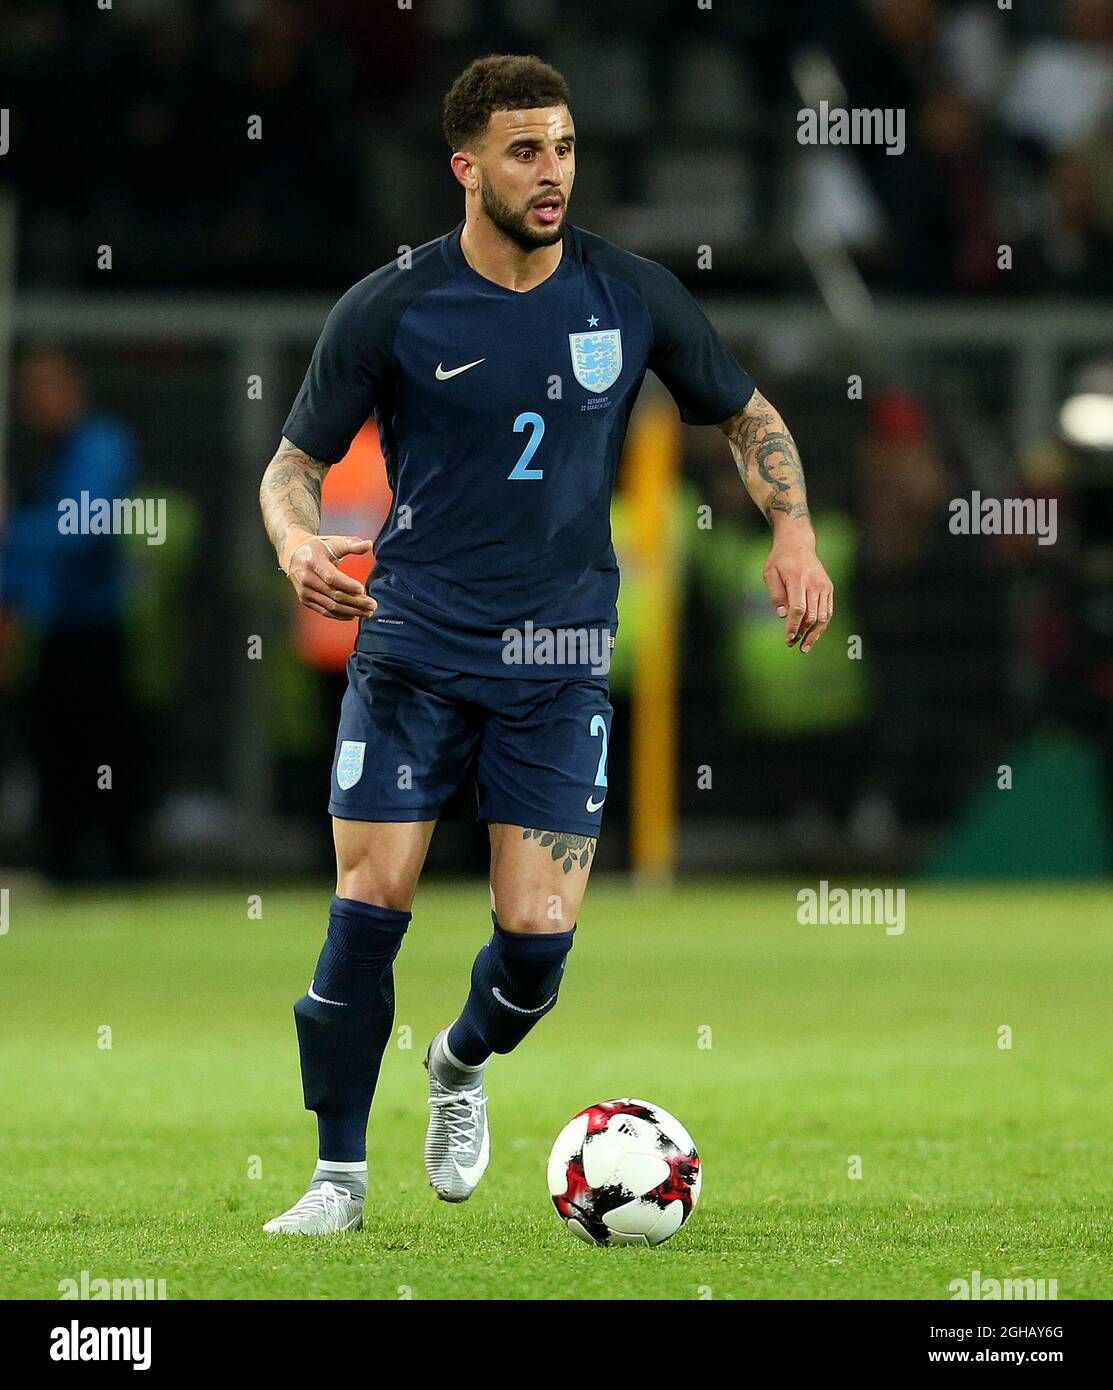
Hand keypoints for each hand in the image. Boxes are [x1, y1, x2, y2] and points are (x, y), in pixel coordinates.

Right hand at [282, 533, 376, 619]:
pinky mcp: (306, 600)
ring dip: (351, 611)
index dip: (347, 585)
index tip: (363, 590)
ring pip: (330, 606)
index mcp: (313, 562)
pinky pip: (325, 611)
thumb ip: (351, 544)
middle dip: (356, 602)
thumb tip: (369, 544)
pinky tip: (354, 615)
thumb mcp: (332, 542)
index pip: (331, 577)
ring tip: (368, 612)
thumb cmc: (317, 548)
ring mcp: (305, 592)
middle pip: (334, 595)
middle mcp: (306, 579)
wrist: (293, 555)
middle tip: (373, 605)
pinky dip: (340, 615)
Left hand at [762, 525, 833, 652]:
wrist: (798, 543)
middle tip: (791, 644)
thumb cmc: (780, 559)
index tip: (788, 638)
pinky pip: (828, 611)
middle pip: (812, 615)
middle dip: (802, 633)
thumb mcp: (770, 573)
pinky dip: (822, 625)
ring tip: (804, 646)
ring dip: (814, 634)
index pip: (798, 608)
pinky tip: (813, 635)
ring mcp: (824, 586)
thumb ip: (776, 594)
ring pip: (823, 616)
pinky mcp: (829, 588)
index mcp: (798, 579)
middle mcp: (814, 583)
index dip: (794, 626)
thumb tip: (782, 616)